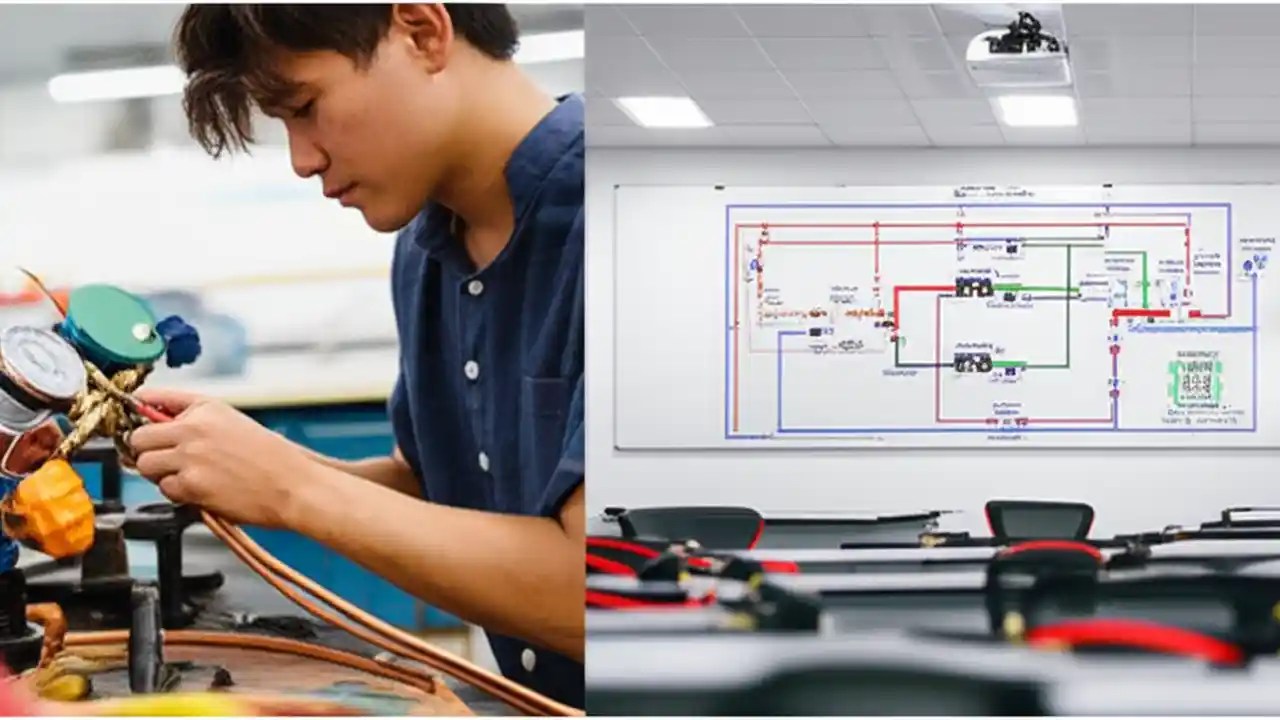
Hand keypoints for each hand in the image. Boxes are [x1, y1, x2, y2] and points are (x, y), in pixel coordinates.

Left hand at [127, 388, 314, 527]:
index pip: (151, 398)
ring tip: (188, 477)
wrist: (294, 486)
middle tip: (165, 460)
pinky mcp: (190, 484)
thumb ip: (197, 420)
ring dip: (160, 474)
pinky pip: (164, 488)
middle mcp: (193, 427)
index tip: (133, 419)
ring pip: (145, 465)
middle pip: (138, 437)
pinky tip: (201, 490)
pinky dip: (178, 493)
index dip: (137, 411)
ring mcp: (189, 456)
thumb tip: (159, 425)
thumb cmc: (273, 459)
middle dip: (147, 451)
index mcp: (206, 407)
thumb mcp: (235, 423)